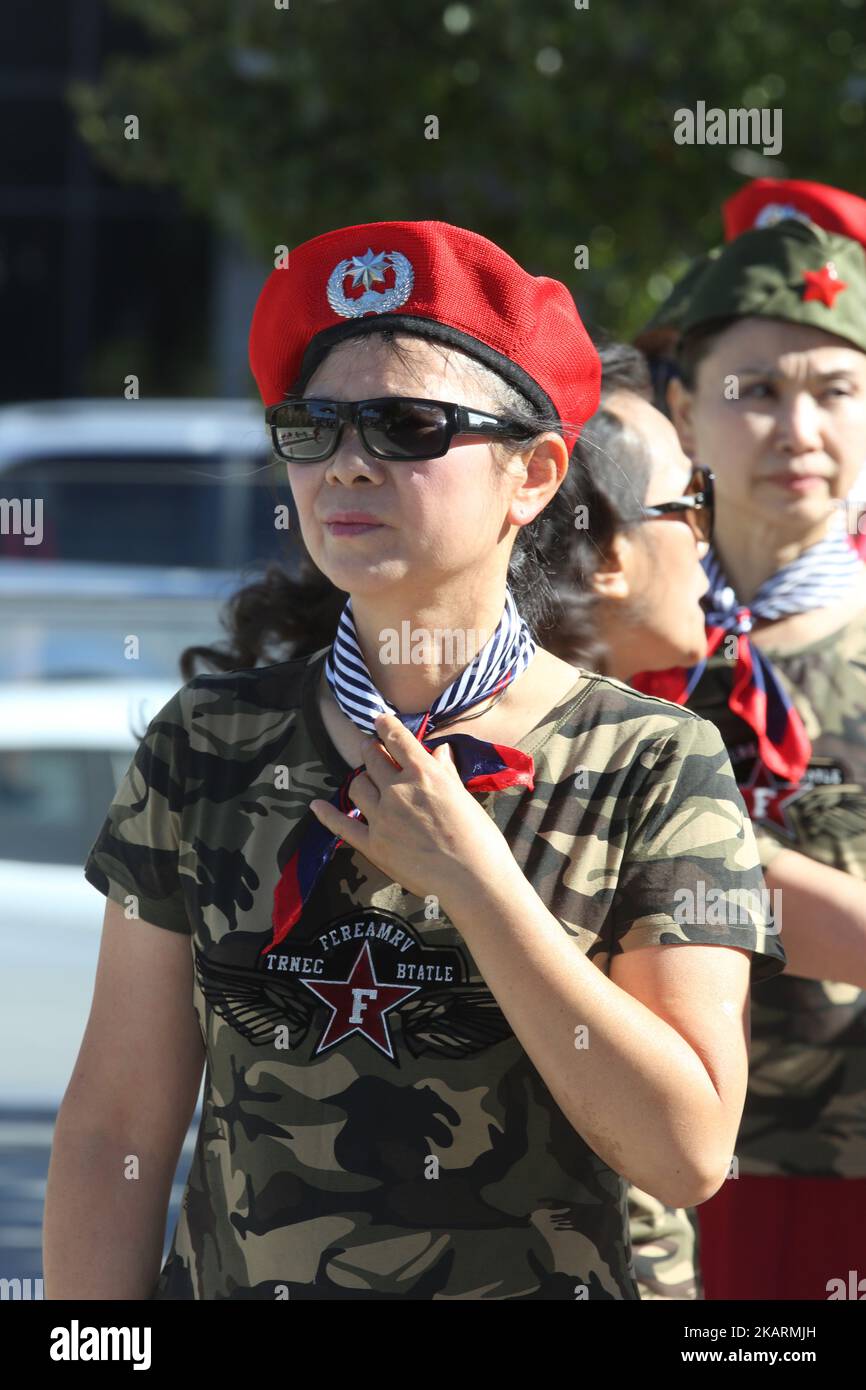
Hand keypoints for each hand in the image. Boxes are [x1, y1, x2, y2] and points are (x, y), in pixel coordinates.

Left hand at [309, 711, 515, 905]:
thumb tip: (440, 750)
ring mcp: (381, 817)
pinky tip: (316, 806)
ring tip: (364, 778)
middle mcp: (397, 790)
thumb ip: (446, 773)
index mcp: (424, 774)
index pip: (397, 739)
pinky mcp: (372, 844)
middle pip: (372, 759)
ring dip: (360, 778)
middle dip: (370, 749)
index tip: (379, 720)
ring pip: (358, 786)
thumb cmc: (479, 839)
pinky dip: (327, 814)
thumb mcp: (464, 798)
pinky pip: (342, 825)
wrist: (473, 881)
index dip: (385, 725)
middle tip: (370, 748)